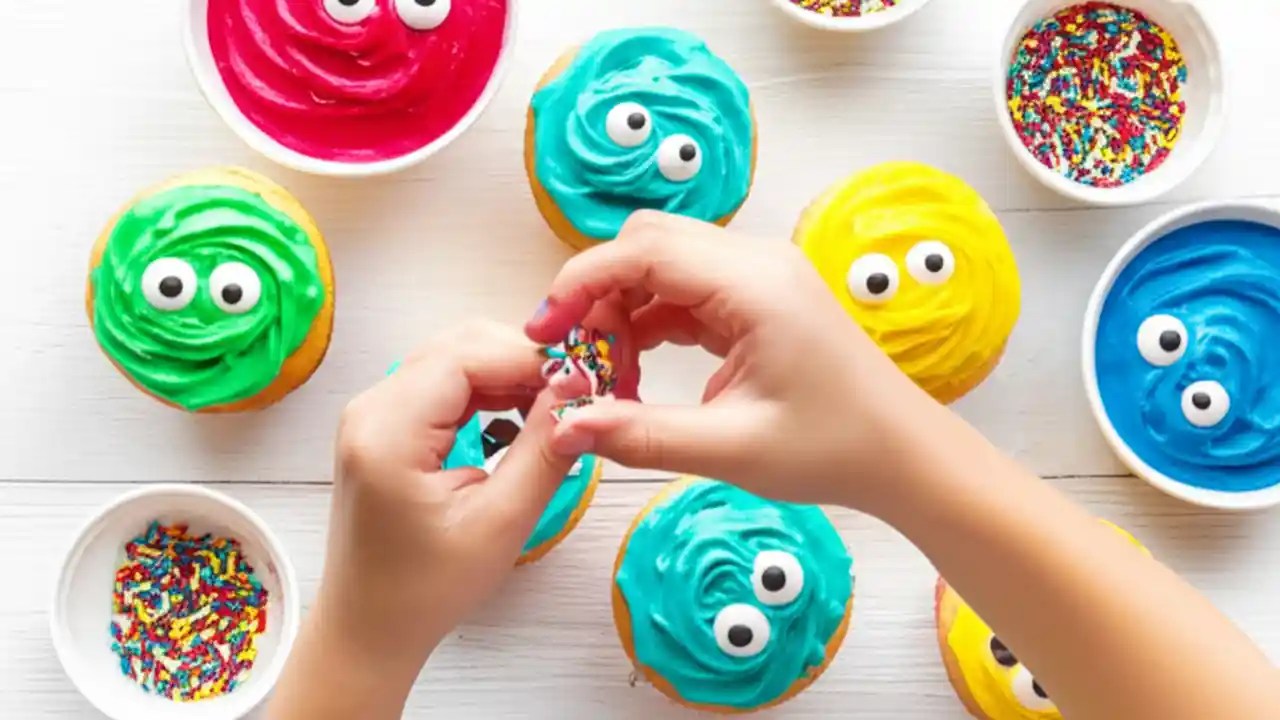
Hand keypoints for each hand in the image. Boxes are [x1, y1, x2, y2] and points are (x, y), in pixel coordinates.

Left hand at [270, 322, 575, 718]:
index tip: (583, 379)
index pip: (466, 356)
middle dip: (523, 359)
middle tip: (576, 391)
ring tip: (556, 405)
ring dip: (508, 372)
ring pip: (454, 359)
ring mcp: (373, 413)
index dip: (530, 357)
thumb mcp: (501, 522)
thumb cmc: (428, 587)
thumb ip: (544, 452)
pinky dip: (487, 389)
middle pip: (459, 347)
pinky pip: (443, 384)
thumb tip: (580, 393)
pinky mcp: (384, 424)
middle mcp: (371, 408)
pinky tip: (521, 414)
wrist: (370, 625)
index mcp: (387, 431)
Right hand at [526, 211, 942, 509]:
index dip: (580, 282)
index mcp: (755, 284)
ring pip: (664, 265)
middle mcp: (757, 263)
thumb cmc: (835, 447)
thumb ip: (641, 435)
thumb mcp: (730, 449)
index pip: (643, 250)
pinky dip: (651, 322)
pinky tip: (639, 371)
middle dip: (597, 292)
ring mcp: (760, 277)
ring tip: (609, 375)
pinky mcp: (759, 299)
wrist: (903, 455)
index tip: (546, 330)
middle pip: (648, 244)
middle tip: (574, 355)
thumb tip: (567, 426)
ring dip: (623, 310)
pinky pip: (686, 291)